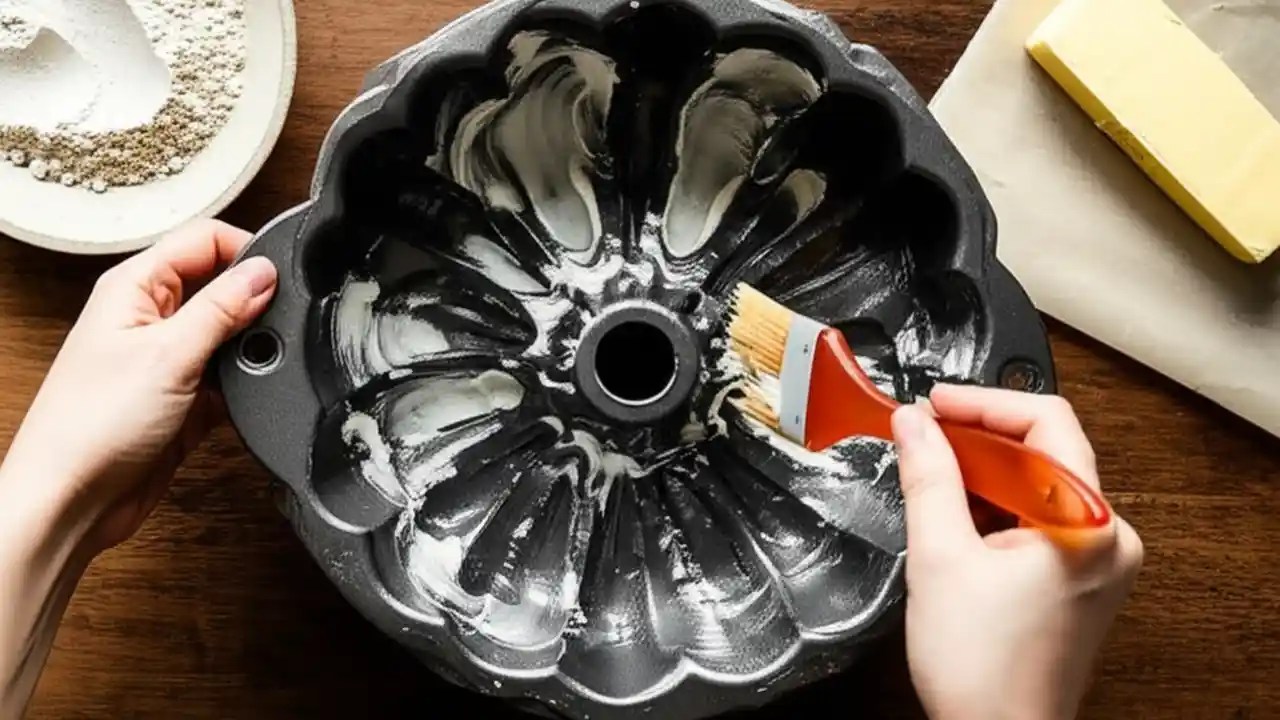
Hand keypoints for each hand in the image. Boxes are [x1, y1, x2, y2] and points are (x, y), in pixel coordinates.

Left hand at [0, 220, 276, 553]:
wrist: (73, 500)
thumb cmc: (91, 425)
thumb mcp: (168, 354)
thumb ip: (222, 308)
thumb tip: (263, 272)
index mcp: (135, 288)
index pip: (203, 240)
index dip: (245, 251)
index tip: (280, 277)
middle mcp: (151, 318)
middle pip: (221, 285)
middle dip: (254, 302)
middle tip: (273, 326)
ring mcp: (168, 359)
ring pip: (230, 334)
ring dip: (251, 348)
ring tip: (260, 364)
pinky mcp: (185, 398)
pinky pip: (230, 379)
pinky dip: (246, 386)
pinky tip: (248, 396)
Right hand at [891, 385, 1142, 719]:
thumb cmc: (984, 672)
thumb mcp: (939, 557)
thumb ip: (927, 477)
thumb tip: (914, 422)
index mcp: (1088, 525)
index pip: (1047, 421)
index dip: (984, 403)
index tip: (936, 403)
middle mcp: (1108, 537)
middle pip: (1044, 449)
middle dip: (978, 437)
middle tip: (925, 434)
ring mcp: (1098, 559)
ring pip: (1039, 482)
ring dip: (984, 472)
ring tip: (933, 476)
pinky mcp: (1080, 577)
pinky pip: (1040, 515)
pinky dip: (996, 504)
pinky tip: (956, 515)